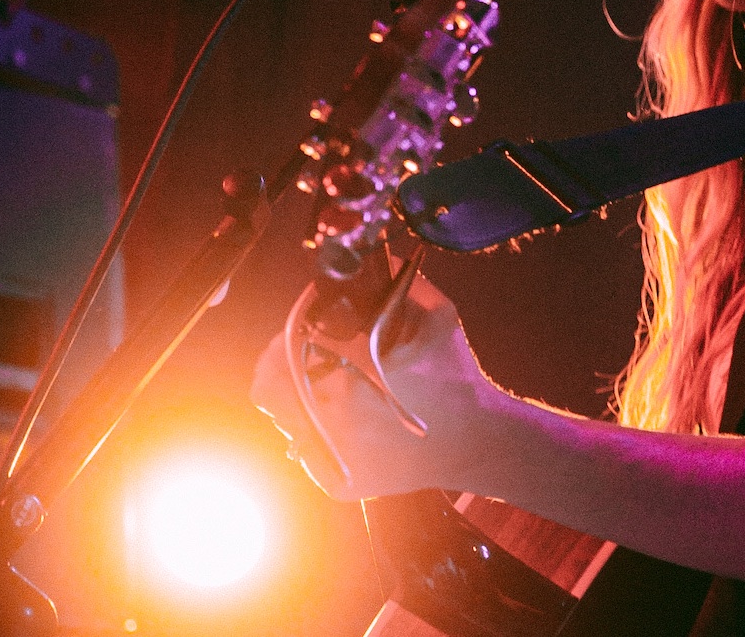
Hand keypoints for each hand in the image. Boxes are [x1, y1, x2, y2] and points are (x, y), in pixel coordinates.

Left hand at [250, 269, 501, 500]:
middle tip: (301, 357)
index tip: (304, 328)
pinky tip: (345, 423)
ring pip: (284, 422)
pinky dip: (317, 435)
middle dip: (279, 367)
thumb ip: (406, 284)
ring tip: (326, 388)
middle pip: (267, 389)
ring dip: (297, 400)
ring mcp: (332, 457)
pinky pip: (306, 452)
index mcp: (350, 376)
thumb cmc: (456, 379)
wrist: (477, 442)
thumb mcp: (440, 318)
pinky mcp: (337, 483)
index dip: (290, 334)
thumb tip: (379, 261)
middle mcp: (331, 420)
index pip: (286, 350)